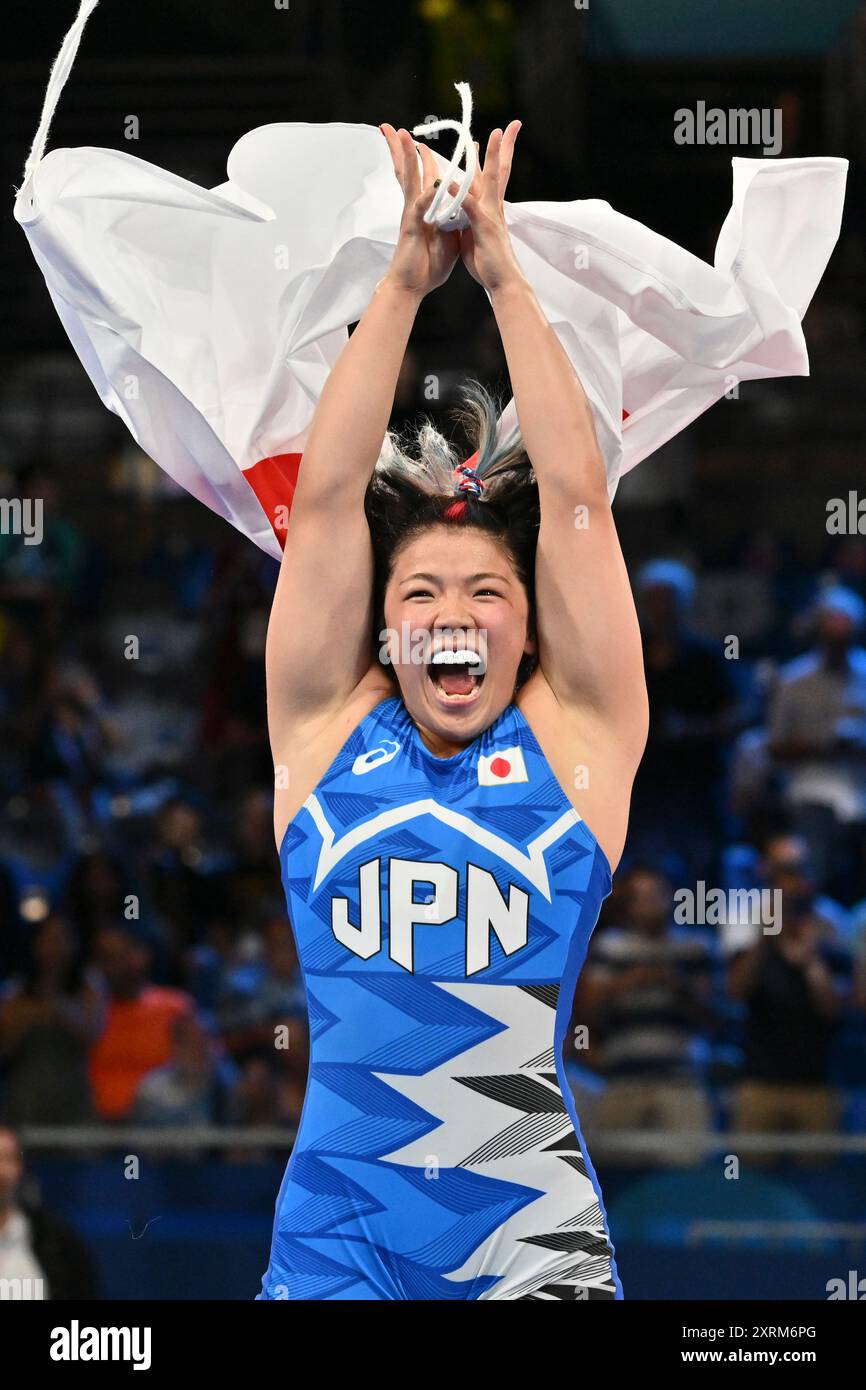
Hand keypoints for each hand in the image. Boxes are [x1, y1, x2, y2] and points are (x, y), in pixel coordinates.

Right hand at [380, 125, 460, 295]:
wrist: (412, 286)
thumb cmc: (427, 265)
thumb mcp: (448, 236)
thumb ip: (453, 219)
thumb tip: (461, 208)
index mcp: (425, 208)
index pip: (423, 176)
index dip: (422, 158)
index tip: (419, 139)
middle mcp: (415, 207)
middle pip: (407, 171)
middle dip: (402, 149)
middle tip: (391, 127)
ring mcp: (412, 215)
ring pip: (409, 180)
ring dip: (406, 158)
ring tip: (402, 135)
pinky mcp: (412, 229)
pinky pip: (420, 208)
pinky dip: (427, 195)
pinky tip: (433, 183)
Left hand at [456, 122, 524, 292]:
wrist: (502, 281)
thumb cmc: (489, 261)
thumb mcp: (476, 234)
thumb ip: (470, 218)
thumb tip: (462, 209)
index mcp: (490, 207)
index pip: (495, 175)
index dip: (496, 155)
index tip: (497, 135)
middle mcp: (493, 206)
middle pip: (499, 170)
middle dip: (503, 147)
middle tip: (508, 125)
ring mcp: (489, 215)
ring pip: (487, 181)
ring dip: (484, 159)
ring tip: (481, 138)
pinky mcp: (482, 227)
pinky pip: (468, 205)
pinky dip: (458, 191)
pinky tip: (449, 178)